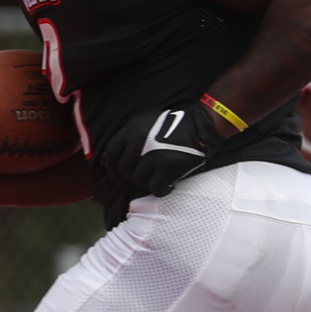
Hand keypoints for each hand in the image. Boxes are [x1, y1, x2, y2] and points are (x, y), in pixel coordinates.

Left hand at [104, 103, 220, 196]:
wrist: (201, 126)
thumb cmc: (176, 124)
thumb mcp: (147, 122)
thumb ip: (131, 136)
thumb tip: (109, 157)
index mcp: (133, 129)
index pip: (111, 152)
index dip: (111, 167)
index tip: (116, 176)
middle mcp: (139, 142)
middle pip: (125, 169)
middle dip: (131, 176)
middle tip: (143, 177)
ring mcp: (152, 156)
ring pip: (138, 180)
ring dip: (147, 181)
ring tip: (159, 176)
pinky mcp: (166, 169)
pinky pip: (155, 188)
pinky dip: (162, 189)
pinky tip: (169, 185)